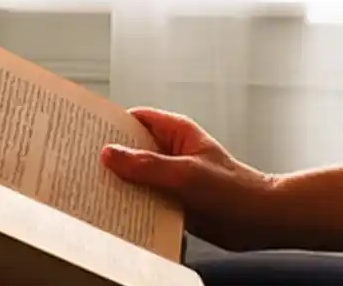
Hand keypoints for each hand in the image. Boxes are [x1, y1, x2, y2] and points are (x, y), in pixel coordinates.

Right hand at [101, 107, 281, 250]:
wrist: (259, 221)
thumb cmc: (234, 190)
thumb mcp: (185, 174)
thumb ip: (147, 165)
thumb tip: (109, 155)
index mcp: (176, 131)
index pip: (134, 119)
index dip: (110, 125)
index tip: (86, 133)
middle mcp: (170, 151)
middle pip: (130, 148)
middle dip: (110, 158)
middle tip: (82, 165)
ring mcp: (170, 175)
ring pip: (135, 175)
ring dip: (120, 184)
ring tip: (93, 191)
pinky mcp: (172, 198)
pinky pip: (145, 197)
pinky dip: (132, 204)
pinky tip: (117, 212)